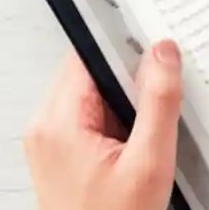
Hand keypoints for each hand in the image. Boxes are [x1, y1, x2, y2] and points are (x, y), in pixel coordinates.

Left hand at [25, 41, 183, 209]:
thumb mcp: (150, 162)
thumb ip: (159, 101)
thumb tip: (163, 53)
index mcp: (59, 123)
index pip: (89, 56)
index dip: (124, 47)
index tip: (154, 51)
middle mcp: (45, 127)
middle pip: (89, 72)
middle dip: (127, 78)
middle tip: (156, 100)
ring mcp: (49, 141)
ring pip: (91, 94)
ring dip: (122, 102)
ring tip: (143, 132)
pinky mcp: (59, 153)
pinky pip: (88, 117)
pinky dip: (115, 121)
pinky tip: (133, 145)